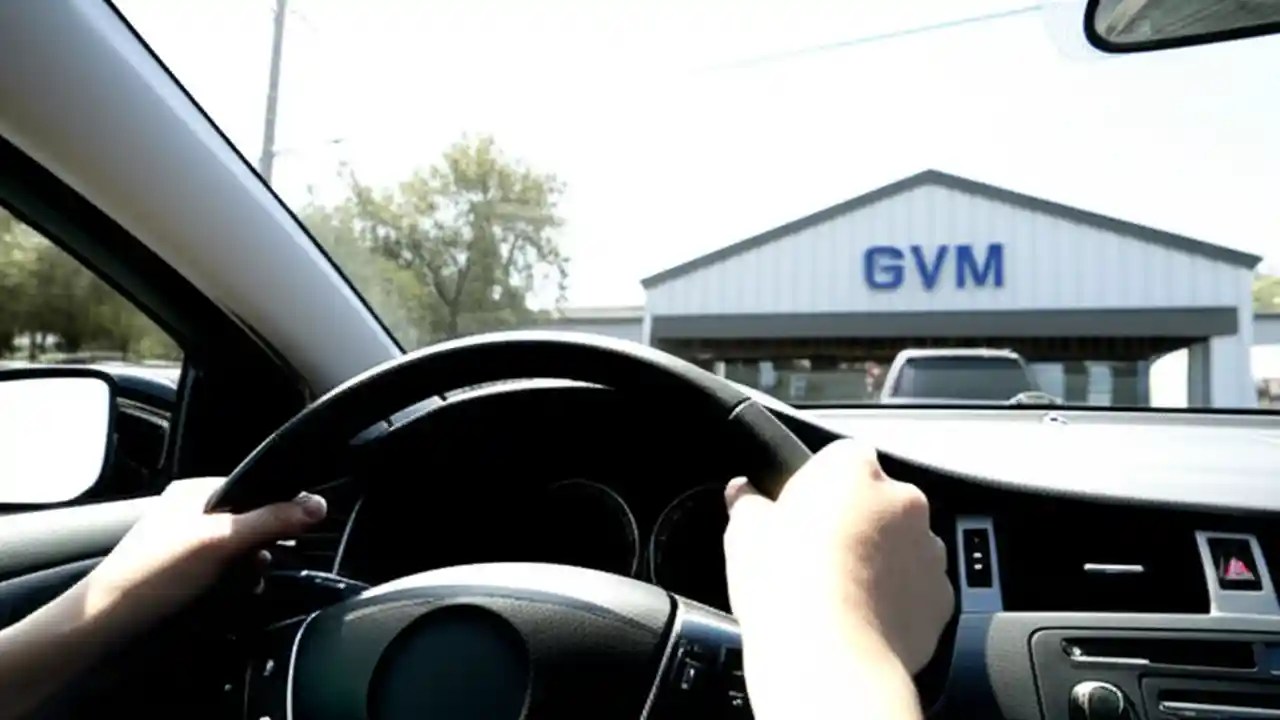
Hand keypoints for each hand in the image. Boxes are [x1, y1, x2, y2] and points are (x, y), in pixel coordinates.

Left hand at [84, 477, 326, 632]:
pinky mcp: (187, 579)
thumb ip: (270, 520)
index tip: (296, 528)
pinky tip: (228, 597)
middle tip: (253, 562)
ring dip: (248, 572)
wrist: (106, 623)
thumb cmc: (154, 573)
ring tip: (237, 585)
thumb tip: (319, 504)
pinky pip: (227, 578)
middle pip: (253, 524)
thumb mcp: (219, 540)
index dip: (278, 506)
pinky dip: (234, 588)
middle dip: (262, 546)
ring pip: (242, 554)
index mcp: (195, 492)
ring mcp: (188, 549)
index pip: (255, 487)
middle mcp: (192, 515)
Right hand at [722, 439, 952, 718]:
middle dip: (858, 522)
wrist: (828, 656)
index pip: (843, 458)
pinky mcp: (942, 597)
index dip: (823, 486)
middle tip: (821, 556)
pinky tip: (866, 619)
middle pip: (880, 501)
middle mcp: (902, 500)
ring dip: (882, 560)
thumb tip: (743, 493)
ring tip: (843, 593)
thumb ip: (749, 503)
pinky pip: (920, 591)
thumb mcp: (746, 534)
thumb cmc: (784, 584)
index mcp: (853, 469)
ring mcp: (929, 550)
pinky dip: (900, 601)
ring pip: (905, 546)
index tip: (805, 512)